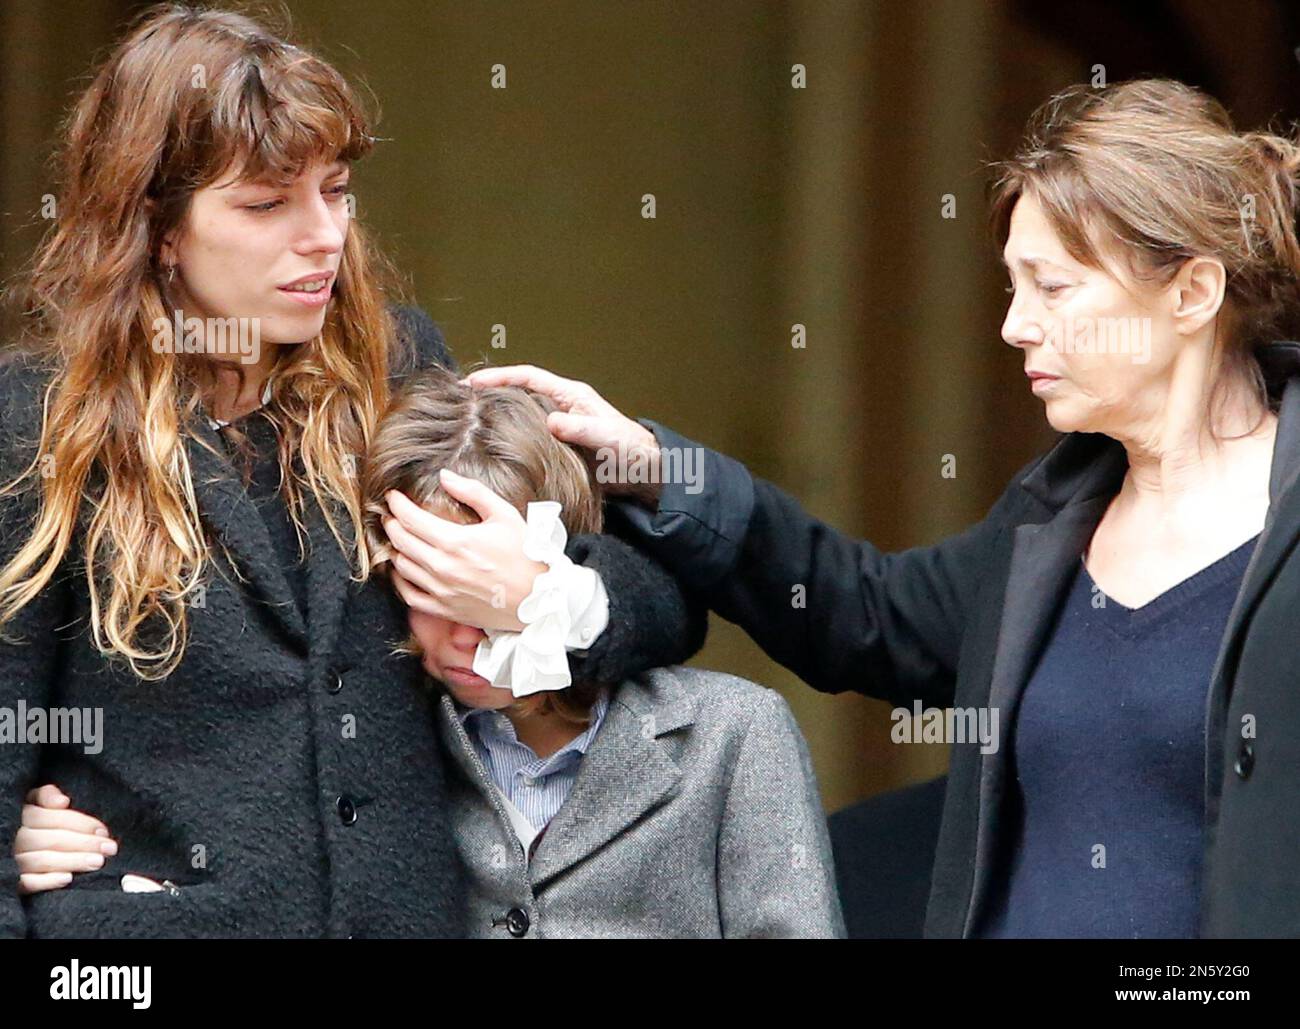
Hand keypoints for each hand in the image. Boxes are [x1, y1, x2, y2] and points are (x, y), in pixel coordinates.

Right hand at [15, 785, 116, 894]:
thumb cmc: (42, 824)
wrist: (21, 852)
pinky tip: (68, 879)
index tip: (103, 831)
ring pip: (42, 860)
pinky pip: (27, 883)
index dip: (80, 823)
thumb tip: (62, 802)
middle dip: (84, 843)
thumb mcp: (42, 804)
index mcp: (24, 815)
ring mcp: (14, 860)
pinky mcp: (15, 882)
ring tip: (98, 862)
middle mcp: (16, 838)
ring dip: (73, 861)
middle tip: (109, 849)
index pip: (51, 817)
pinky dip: (47, 881)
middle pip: (50, 839)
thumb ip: (49, 797)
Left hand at [382, 471, 546, 631]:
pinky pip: (409, 595)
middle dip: (392, 523)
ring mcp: (442, 591)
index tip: (393, 497)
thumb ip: (472, 492)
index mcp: (456, 541)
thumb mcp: (505, 515)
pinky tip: (403, 570)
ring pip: (401, 566)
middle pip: (400, 541)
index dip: (397, 504)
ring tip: (400, 538)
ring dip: (395, 549)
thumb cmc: (526, 555)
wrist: (540, 598)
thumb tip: (445, 476)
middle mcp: (443, 567)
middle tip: (393, 514)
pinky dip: (400, 580)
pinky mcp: (445, 610)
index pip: (410, 519)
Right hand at [465, 365, 661, 504]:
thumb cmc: (630, 450)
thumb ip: (580, 428)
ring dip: (498, 414)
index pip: (529, 377)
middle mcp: (562, 406)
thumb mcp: (606, 436)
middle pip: (519, 391)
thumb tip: (551, 421)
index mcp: (571, 395)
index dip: (500, 376)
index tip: (473, 381)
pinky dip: (510, 436)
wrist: (644, 472)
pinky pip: (528, 435)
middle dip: (491, 391)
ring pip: (521, 413)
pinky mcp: (558, 445)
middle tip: (460, 399)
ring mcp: (559, 425)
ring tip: (469, 420)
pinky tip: (493, 447)